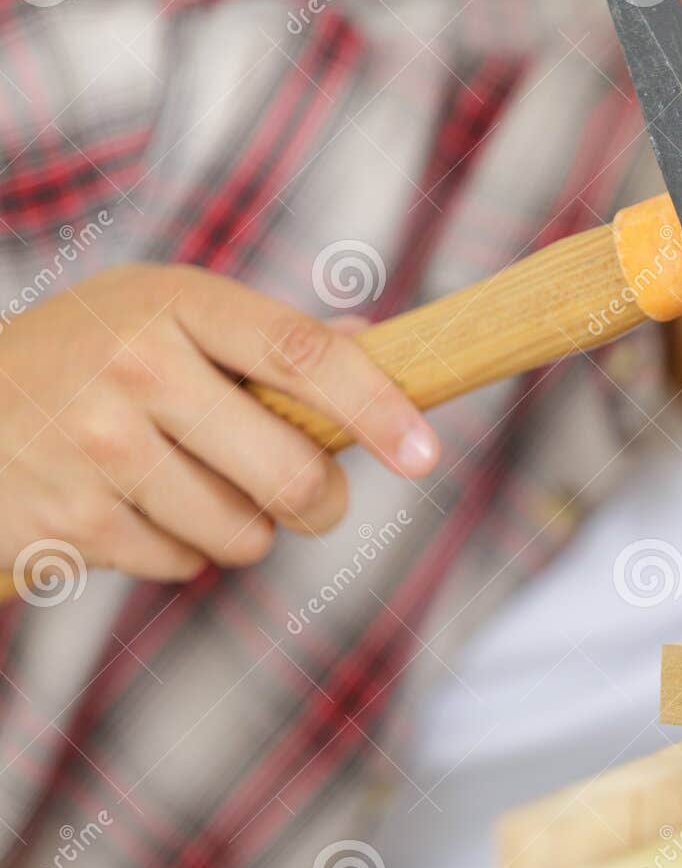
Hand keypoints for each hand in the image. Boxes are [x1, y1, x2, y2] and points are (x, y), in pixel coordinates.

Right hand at [0, 264, 438, 583]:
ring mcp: (98, 446)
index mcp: (178, 304)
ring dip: (242, 528)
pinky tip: (134, 509)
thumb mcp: (165, 312)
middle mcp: (137, 368)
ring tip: (195, 488)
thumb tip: (373, 344)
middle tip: (315, 500)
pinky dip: (177, 551)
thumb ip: (269, 335)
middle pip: (292, 474)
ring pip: (243, 533)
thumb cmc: (89, 352)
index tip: (427, 453)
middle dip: (323, 502)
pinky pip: (180, 564)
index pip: (303, 355)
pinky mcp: (69, 519)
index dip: (377, 407)